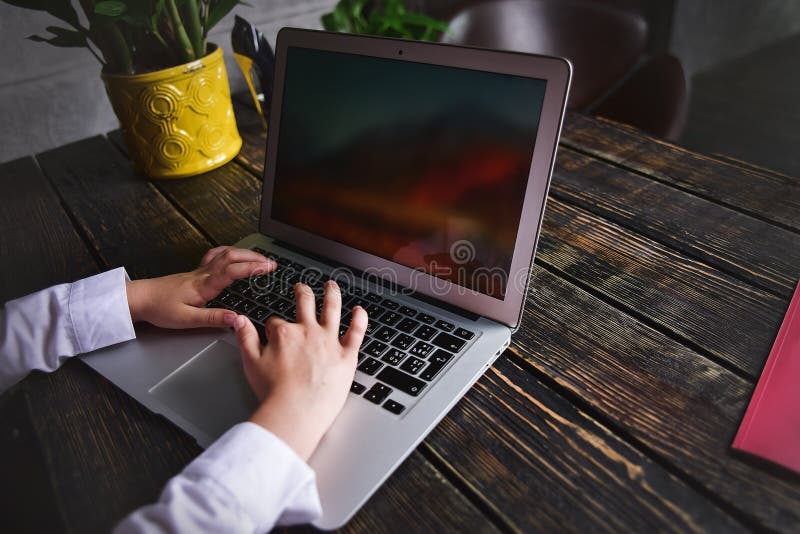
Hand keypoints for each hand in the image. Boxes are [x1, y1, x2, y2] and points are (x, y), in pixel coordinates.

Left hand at [126, 246, 275, 328]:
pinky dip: (229, 252)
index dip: (252, 268)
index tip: (269, 267)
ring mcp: (199, 271)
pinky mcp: (195, 272)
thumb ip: (213, 318)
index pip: (232, 271)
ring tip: (260, 258)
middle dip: (255, 258)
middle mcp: (203, 274)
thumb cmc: (160, 308)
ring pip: (225, 253)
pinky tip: (233, 255)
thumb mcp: (187, 320)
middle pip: (232, 257)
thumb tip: (235, 318)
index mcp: (204, 285)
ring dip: (245, 253)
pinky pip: (215, 256)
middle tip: (272, 263)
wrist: (139, 298)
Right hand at [233, 281, 367, 459]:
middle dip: (302, 293)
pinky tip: (359, 310)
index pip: (276, 322)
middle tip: (301, 288)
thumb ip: (245, 338)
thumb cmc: (274, 393)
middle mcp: (308, 331)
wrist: (296, 412)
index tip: (272, 337)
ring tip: (332, 286)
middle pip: (305, 303)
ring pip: (332, 309)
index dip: (273, 329)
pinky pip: (356, 331)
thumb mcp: (251, 362)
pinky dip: (359, 318)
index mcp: (284, 333)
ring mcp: (329, 341)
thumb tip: (238, 319)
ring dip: (332, 294)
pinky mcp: (346, 355)